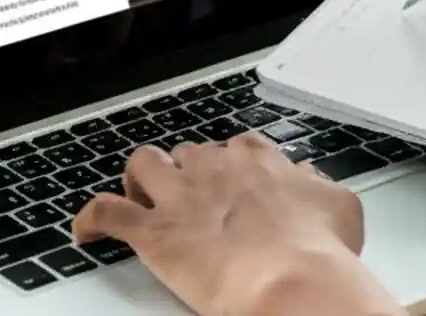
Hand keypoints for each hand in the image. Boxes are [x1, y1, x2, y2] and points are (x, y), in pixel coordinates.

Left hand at [72, 136, 398, 315]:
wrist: (292, 280)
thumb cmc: (319, 250)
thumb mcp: (339, 205)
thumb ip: (319, 185)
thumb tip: (311, 177)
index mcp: (255, 159)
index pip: (232, 147)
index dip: (227, 166)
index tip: (229, 183)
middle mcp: (212, 167)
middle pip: (185, 153)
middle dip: (183, 173)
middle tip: (190, 201)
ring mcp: (179, 196)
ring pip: (141, 165)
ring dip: (137, 181)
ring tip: (141, 200)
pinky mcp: (153, 231)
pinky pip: (104, 213)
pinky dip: (89, 220)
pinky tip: (86, 232)